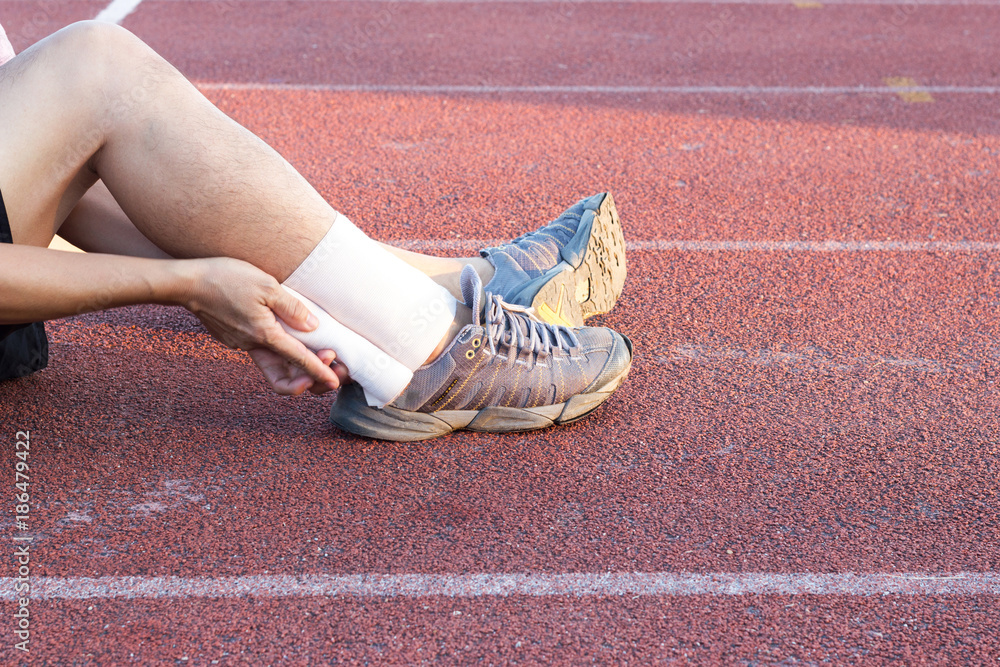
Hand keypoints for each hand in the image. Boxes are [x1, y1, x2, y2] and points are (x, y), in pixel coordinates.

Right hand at [179, 257, 342, 395]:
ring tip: (320, 355)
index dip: (319, 372)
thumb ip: (292, 307)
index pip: (298, 360)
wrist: (186, 281)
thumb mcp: (266, 284)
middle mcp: (253, 345)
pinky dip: (282, 353)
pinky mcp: (236, 337)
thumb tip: (314, 327)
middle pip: (284, 377)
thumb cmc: (225, 278)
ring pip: (275, 366)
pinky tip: (294, 338)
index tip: (335, 382)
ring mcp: (242, 343)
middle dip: (310, 380)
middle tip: (332, 368)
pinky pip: (264, 351)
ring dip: (297, 367)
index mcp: (264, 335)